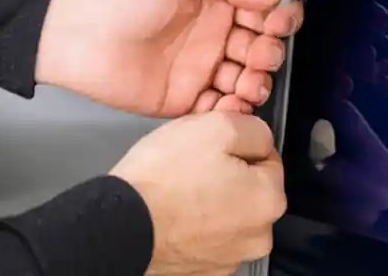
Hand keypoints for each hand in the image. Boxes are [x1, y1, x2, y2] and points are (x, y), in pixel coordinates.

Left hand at [35, 0, 302, 115]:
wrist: (78, 34)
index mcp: (214, 3)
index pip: (260, 12)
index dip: (277, 19)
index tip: (279, 23)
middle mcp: (213, 37)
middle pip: (259, 49)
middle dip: (268, 52)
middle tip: (257, 54)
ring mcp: (200, 72)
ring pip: (245, 81)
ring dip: (257, 82)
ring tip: (247, 81)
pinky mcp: (184, 103)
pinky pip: (220, 110)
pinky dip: (235, 110)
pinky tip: (235, 103)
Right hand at [112, 112, 285, 274]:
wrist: (118, 226)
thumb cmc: (164, 179)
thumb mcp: (217, 127)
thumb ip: (252, 129)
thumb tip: (260, 137)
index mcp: (269, 201)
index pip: (268, 158)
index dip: (238, 144)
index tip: (212, 146)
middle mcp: (257, 237)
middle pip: (249, 189)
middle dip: (227, 174)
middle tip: (192, 164)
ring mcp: (229, 258)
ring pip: (227, 214)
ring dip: (210, 200)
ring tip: (178, 189)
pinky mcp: (201, 270)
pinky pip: (205, 237)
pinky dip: (193, 225)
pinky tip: (173, 212)